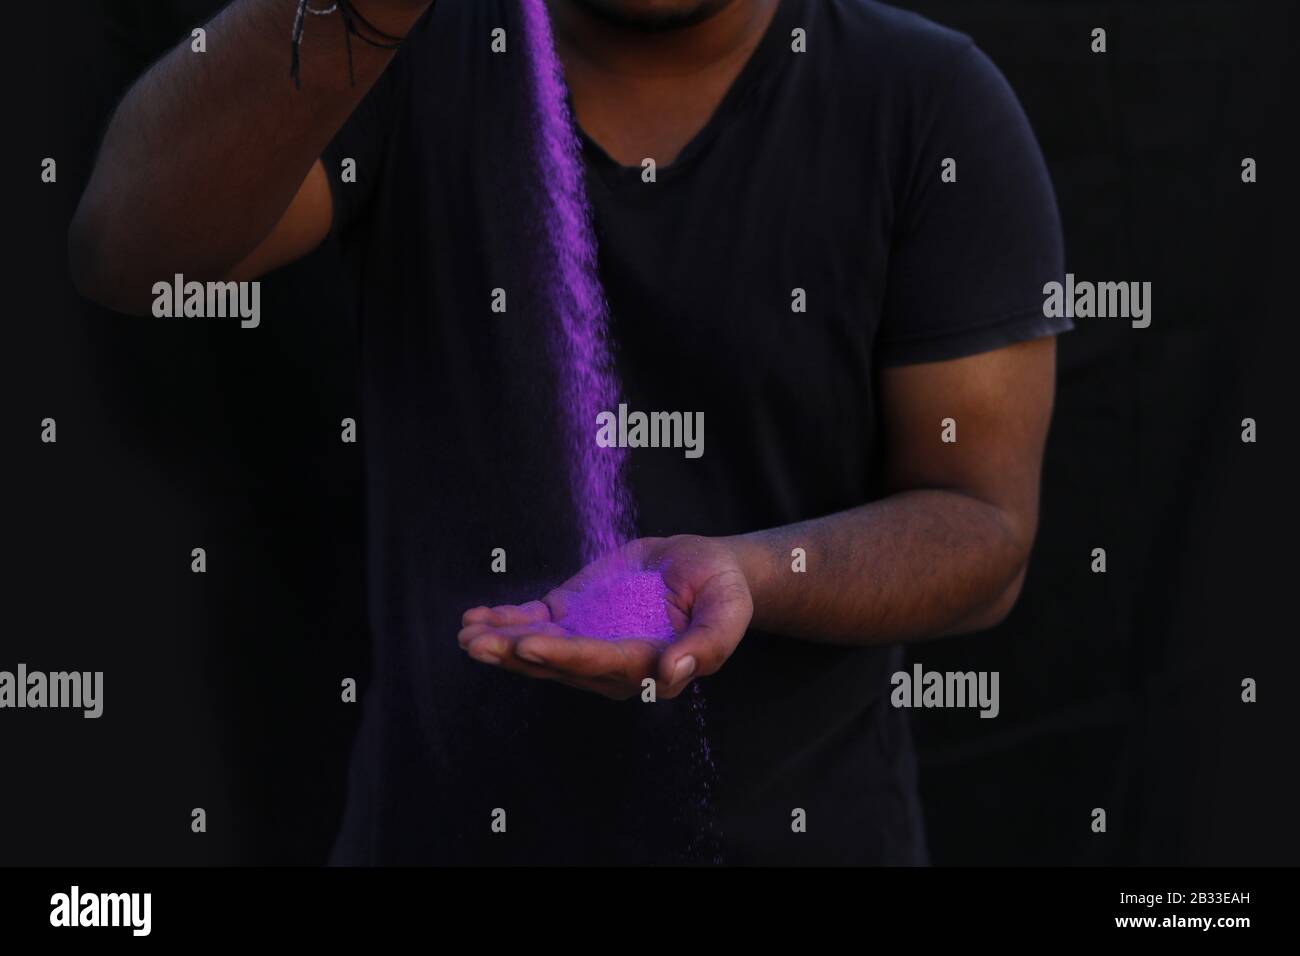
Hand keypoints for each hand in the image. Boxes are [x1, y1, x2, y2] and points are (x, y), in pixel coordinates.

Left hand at [458, 535, 753, 699]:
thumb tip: (672, 674)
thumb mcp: (727, 612)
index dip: (564, 655)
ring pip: (539, 647)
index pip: (600, 662)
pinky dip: (505, 621)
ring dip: (501, 642)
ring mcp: (589, 641)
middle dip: (515, 653)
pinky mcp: (575, 617)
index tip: (529, 644)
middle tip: (478, 644)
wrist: (705, 570)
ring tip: (467, 634)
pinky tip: (475, 618)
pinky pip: (535, 623)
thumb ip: (706, 645)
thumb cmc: (722, 592)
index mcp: (648, 666)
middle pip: (559, 662)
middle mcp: (611, 663)